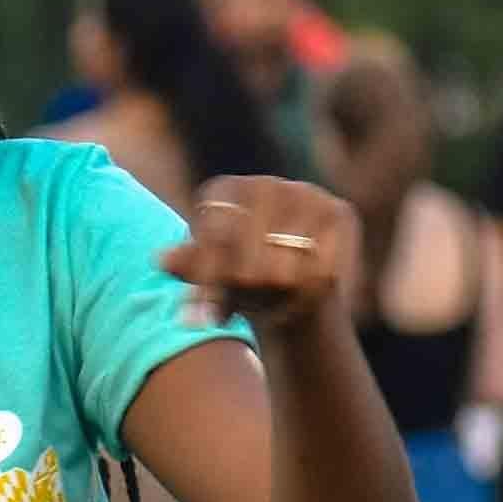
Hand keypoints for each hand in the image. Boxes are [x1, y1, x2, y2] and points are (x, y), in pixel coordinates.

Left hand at [161, 176, 361, 330]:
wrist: (295, 294)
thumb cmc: (242, 284)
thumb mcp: (214, 281)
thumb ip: (193, 269)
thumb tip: (162, 259)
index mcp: (224, 192)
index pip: (215, 233)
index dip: (208, 277)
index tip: (200, 317)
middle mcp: (265, 184)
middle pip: (251, 244)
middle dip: (244, 283)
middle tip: (238, 310)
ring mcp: (305, 193)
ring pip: (288, 261)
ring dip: (278, 292)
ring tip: (270, 304)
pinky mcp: (339, 212)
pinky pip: (324, 266)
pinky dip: (312, 290)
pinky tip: (302, 300)